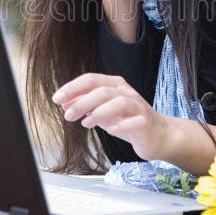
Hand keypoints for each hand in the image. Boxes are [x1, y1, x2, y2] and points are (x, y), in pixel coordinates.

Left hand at [52, 73, 167, 160]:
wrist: (158, 135)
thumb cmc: (127, 120)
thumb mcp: (102, 111)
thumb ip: (85, 105)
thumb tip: (64, 103)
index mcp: (115, 85)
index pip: (91, 79)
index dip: (73, 88)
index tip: (57, 98)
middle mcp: (127, 92)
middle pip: (102, 91)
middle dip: (82, 102)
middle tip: (68, 115)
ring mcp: (138, 107)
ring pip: (119, 102)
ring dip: (99, 112)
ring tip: (86, 123)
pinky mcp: (146, 123)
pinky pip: (135, 121)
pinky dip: (121, 126)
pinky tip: (111, 131)